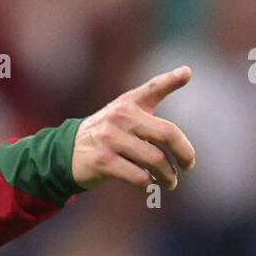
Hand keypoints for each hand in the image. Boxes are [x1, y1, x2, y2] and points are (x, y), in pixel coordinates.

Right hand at [71, 66, 195, 190]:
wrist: (67, 151)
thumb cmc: (107, 132)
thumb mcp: (125, 111)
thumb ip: (152, 95)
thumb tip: (187, 71)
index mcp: (127, 103)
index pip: (152, 88)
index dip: (170, 80)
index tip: (186, 73)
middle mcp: (119, 118)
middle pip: (166, 134)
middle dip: (184, 154)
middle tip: (188, 166)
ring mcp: (109, 139)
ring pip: (154, 160)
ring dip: (168, 175)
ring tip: (171, 181)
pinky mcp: (102, 161)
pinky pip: (138, 176)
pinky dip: (149, 183)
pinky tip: (150, 184)